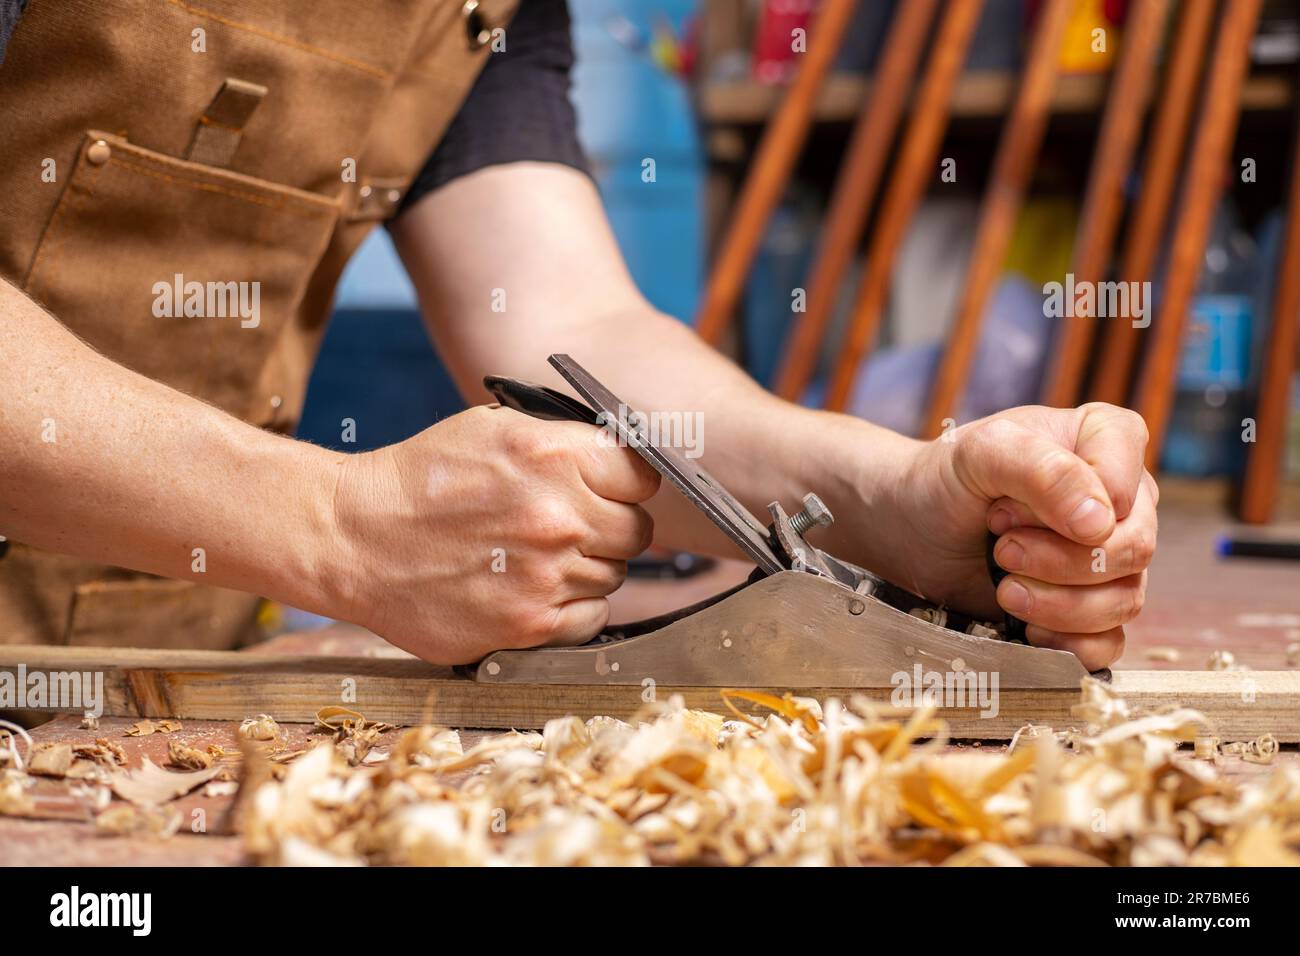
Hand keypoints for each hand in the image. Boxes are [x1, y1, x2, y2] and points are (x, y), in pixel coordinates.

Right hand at [327, 405, 659, 663]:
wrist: (354, 537)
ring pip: (613, 576)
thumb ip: (564, 441)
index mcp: (554, 456)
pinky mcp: (529, 625)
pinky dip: (573, 608)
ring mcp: (546, 574)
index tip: (611, 492)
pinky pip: (593, 618)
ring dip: (586, 568)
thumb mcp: (494, 428)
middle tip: (570, 529)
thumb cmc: (422, 479)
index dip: (626, 484)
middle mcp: (559, 515)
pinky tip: (533, 590)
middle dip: (611, 528)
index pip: (643, 475)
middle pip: (636, 531)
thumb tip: (621, 460)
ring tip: (532, 558)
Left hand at [878, 404, 1156, 670]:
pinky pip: (1109, 642)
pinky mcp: (1093, 609)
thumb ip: (1042, 471)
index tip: (1004, 509)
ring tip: (1004, 587)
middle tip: (1001, 550)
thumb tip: (1100, 522)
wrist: (914, 528)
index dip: (1066, 507)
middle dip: (1059, 560)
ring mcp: (1113, 557)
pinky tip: (1026, 624)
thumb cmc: (950, 480)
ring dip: (1057, 604)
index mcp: (1109, 441)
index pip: (1127, 484)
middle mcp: (1124, 500)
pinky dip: (1066, 642)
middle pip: (1133, 548)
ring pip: (1124, 600)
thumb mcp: (981, 454)